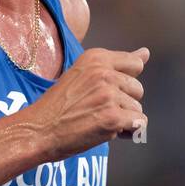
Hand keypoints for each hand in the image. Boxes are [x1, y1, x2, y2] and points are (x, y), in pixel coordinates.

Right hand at [18, 47, 148, 161]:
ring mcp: (109, 94)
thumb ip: (116, 65)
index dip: (124, 84)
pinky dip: (127, 132)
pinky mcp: (112, 117)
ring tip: (97, 122)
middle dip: (124, 104)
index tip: (104, 93)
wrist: (37, 131)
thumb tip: (146, 53)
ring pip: (137, 109)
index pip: (135, 64)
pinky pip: (138, 125)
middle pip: (138, 89)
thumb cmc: (58, 107)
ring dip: (122, 120)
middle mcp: (104, 72)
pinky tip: (106, 132)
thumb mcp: (83, 75)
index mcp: (96, 57)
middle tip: (96, 111)